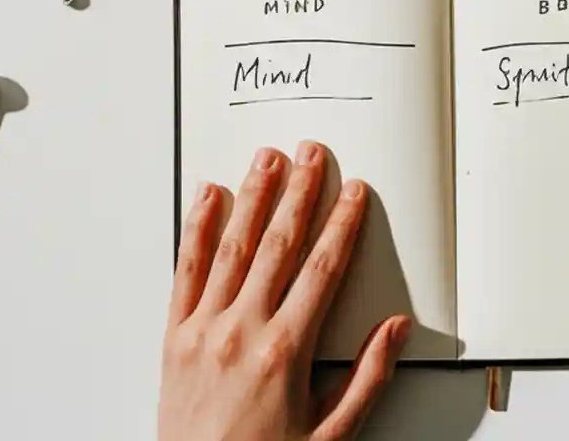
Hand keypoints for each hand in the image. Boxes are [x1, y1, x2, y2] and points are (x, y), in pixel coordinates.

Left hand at [159, 141, 411, 440]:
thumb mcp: (332, 432)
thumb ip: (368, 376)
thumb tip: (395, 329)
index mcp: (286, 351)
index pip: (322, 269)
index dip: (341, 224)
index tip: (352, 193)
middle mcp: (242, 331)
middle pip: (278, 245)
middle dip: (299, 194)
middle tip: (311, 155)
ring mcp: (203, 330)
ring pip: (232, 247)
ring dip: (252, 197)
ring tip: (265, 160)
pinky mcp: (173, 336)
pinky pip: (187, 271)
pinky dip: (198, 230)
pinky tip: (208, 198)